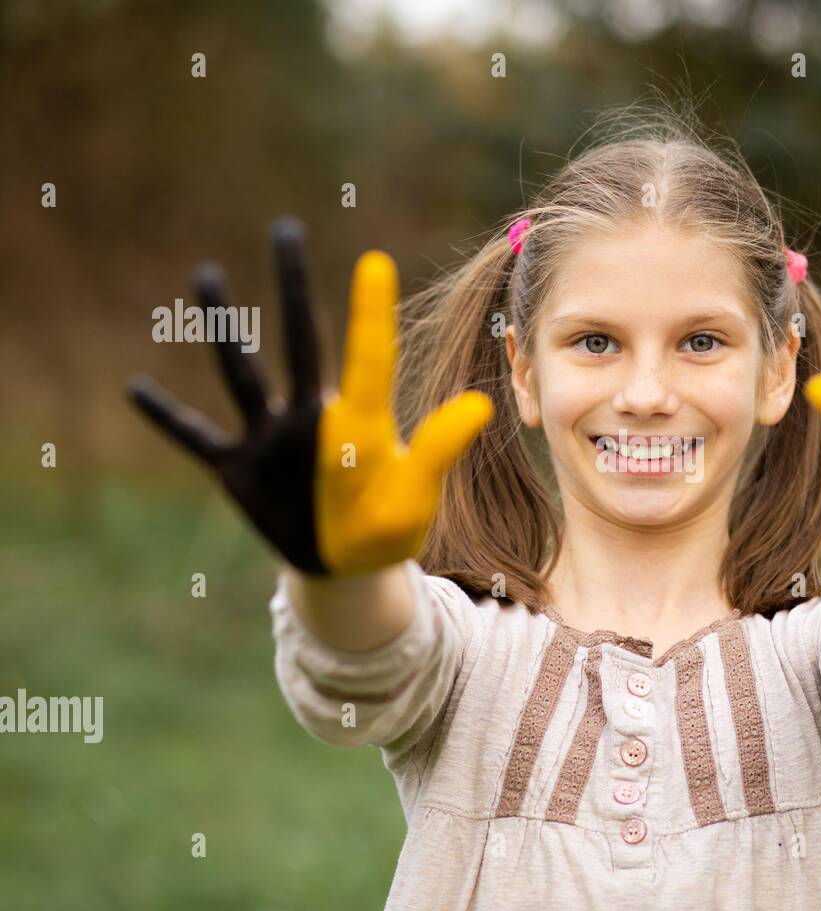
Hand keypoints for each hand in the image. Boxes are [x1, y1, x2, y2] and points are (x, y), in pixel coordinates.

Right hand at [127, 218, 492, 574]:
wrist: (348, 566)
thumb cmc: (388, 525)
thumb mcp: (417, 494)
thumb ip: (438, 450)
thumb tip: (482, 407)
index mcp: (359, 422)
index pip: (369, 358)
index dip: (371, 313)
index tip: (375, 260)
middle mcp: (312, 418)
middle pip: (301, 342)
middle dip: (295, 288)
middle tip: (287, 229)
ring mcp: (272, 440)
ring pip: (242, 374)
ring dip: (225, 330)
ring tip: (207, 276)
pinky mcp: (240, 469)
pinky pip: (196, 438)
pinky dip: (167, 418)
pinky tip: (134, 388)